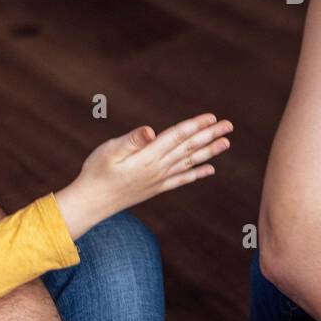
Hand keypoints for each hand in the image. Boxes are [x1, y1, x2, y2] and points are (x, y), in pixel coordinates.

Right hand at [54, 113, 232, 237]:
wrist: (91, 204)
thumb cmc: (96, 173)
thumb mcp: (109, 151)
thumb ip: (132, 140)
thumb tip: (151, 130)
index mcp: (149, 156)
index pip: (178, 137)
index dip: (196, 126)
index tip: (212, 117)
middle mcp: (159, 168)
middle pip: (189, 148)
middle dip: (210, 135)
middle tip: (228, 125)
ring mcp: (159, 180)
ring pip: (190, 162)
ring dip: (209, 151)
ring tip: (225, 143)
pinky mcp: (156, 188)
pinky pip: (182, 180)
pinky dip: (197, 173)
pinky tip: (209, 170)